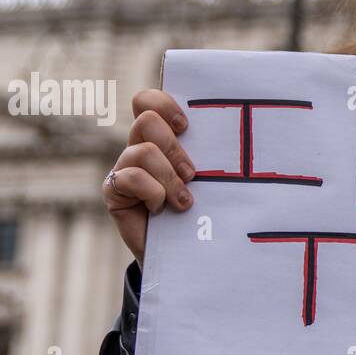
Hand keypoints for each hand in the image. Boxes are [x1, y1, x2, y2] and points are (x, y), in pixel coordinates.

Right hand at [103, 90, 195, 265]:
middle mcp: (139, 147)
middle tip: (191, 174)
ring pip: (142, 151)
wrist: (183, 253)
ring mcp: (124, 167)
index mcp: (161, 137)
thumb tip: (242, 138)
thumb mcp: (210, 181)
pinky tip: (160, 209)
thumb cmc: (201, 213)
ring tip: (183, 201)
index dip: (164, 104)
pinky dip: (152, 194)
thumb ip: (211, 158)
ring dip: (168, 177)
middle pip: (146, 120)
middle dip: (173, 148)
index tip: (186, 126)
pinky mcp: (113, 191)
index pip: (147, 101)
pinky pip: (130, 178)